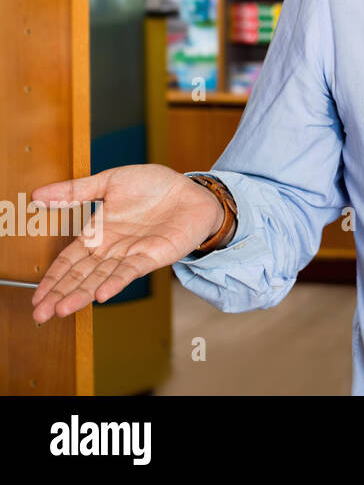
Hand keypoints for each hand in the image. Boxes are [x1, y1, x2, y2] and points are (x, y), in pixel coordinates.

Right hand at [28, 164, 226, 323]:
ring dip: (82, 294)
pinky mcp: (154, 255)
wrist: (192, 189)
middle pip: (81, 276)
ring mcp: (132, 254)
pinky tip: (101, 295)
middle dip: (60, 295)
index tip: (36, 298)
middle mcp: (112, 249)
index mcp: (98, 234)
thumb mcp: (109, 182)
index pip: (69, 261)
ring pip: (101, 278)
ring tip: (62, 310)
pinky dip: (116, 282)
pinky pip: (132, 270)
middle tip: (40, 315)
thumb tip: (37, 194)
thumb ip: (75, 191)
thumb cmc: (153, 186)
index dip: (52, 279)